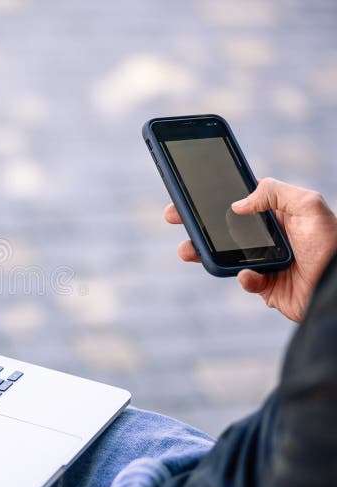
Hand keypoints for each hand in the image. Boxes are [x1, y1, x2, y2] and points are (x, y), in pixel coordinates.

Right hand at [163, 178, 336, 321]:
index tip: (186, 195)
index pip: (236, 202)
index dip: (210, 199)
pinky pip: (244, 281)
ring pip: (223, 255)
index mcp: (275, 215)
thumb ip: (273, 192)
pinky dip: (244, 278)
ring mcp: (264, 262)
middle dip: (195, 223)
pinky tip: (252, 275)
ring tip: (187, 251)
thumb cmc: (331, 243)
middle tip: (173, 217)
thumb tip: (238, 203)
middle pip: (221, 228)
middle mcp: (266, 237)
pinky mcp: (265, 286)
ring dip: (202, 252)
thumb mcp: (308, 204)